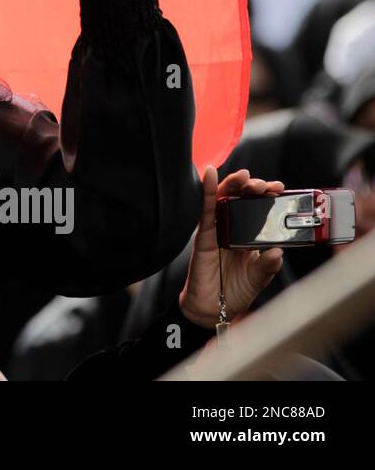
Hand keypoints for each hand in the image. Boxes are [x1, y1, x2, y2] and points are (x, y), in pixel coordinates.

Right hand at [179, 167, 285, 329]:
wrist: (213, 309)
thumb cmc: (234, 291)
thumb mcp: (259, 278)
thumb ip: (268, 265)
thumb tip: (277, 251)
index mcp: (248, 236)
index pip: (257, 209)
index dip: (266, 196)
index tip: (279, 188)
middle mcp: (232, 229)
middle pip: (240, 199)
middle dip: (252, 187)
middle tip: (265, 185)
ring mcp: (216, 230)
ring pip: (223, 198)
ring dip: (233, 183)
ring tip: (244, 176)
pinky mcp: (204, 235)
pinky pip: (205, 209)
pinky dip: (207, 190)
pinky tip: (209, 174)